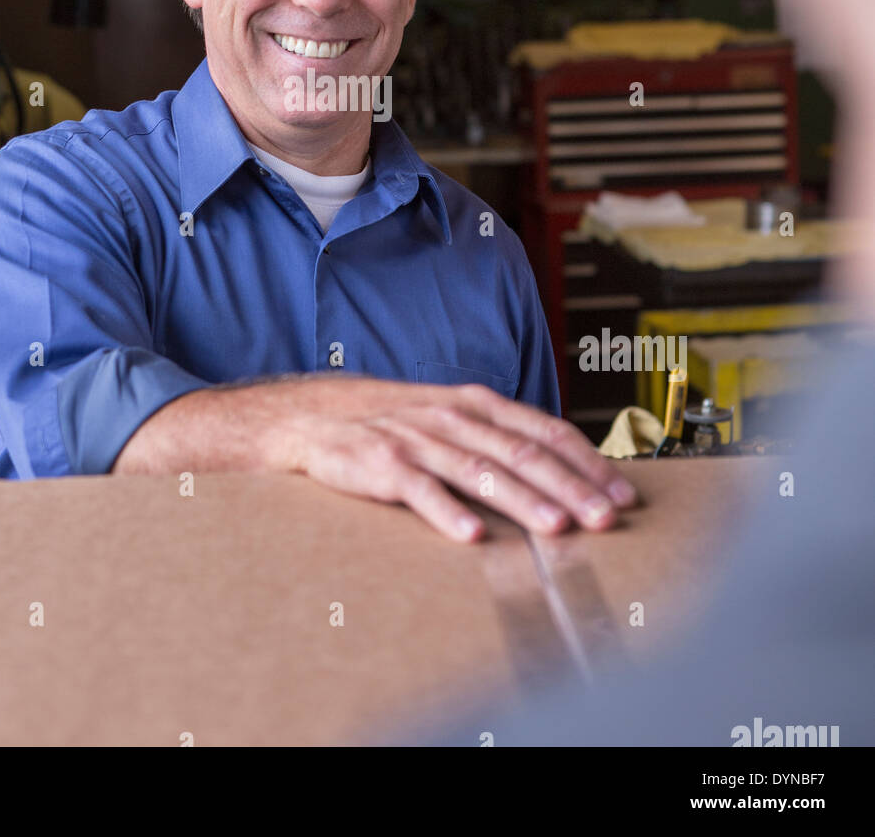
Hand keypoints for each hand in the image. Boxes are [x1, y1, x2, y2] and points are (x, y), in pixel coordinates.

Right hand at [274, 381, 637, 542]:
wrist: (317, 416)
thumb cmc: (396, 424)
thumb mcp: (452, 419)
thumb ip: (499, 440)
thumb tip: (562, 474)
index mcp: (478, 405)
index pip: (545, 431)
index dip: (587, 462)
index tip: (622, 493)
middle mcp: (455, 419)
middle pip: (522, 453)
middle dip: (571, 487)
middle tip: (606, 518)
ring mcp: (420, 440)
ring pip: (481, 472)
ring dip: (524, 501)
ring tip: (557, 528)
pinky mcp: (384, 464)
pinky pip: (421, 490)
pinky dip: (448, 512)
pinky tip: (472, 535)